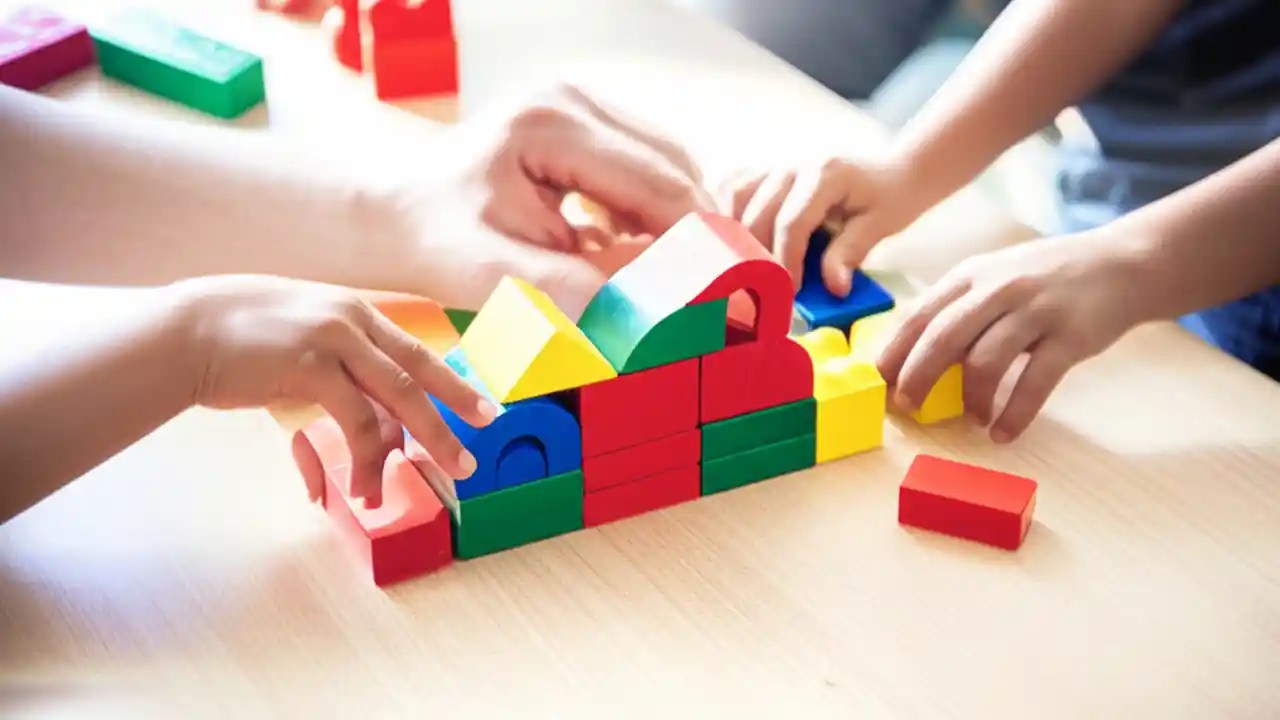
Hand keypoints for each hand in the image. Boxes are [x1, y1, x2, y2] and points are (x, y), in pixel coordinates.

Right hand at [171, 275, 495, 504]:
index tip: (478, 400)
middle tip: (487, 429)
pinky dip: (363, 458)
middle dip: (458, 402)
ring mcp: (334, 340)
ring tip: (443, 473)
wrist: (183, 331)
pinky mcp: (311, 367)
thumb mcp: (295, 340)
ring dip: (425, 440)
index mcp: (353, 310)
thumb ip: (330, 374)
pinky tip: (358, 487)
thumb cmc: (233, 339)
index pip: (413, 347)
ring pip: (400, 397)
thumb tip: (345, 428)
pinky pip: (355, 420)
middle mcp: (352, 319)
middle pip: (421, 368)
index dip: (450, 376)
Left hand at [380, 83, 711, 317]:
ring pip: (667, 163)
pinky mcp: (582, 122)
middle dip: (695, 229)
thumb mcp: (493, 277)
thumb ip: (569, 293)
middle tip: (709, 291)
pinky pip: (643, 166)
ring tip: (673, 278)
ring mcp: (579, 104)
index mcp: (551, 125)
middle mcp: (572, 98)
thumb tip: (643, 318)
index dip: (697, 238)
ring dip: (676, 221)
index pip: (656, 182)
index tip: (722, 289)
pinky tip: (639, 253)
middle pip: (673, 164)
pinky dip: (652, 211)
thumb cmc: (434, 242)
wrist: (396, 212)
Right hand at [721, 156, 923, 293]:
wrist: (894, 171)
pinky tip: (733, 241)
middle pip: (759, 213)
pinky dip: (728, 213)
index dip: (786, 261)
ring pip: (738, 197)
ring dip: (736, 234)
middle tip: (764, 290)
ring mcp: (778, 166)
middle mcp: (795, 165)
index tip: (787, 292)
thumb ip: (851, 253)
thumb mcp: (880, 226)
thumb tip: (833, 289)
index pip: (792, 223)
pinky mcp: (768, 172)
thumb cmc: (889, 198)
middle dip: (758, 256)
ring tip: (745, 267)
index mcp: (825, 175)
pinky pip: (736, 188)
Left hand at [877, 231, 1148, 441]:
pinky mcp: (1070, 337)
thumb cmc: (1046, 278)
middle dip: (918, 376)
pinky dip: (1014, 414)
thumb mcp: (994, 277)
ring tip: (973, 419)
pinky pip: (1035, 383)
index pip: (920, 314)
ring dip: (972, 399)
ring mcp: (1036, 311)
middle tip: (908, 407)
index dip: (896, 350)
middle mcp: (999, 288)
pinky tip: (1002, 433)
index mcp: (971, 275)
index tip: (879, 380)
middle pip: (943, 337)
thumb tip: (912, 355)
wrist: (1122, 264)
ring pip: (986, 361)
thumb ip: (957, 308)